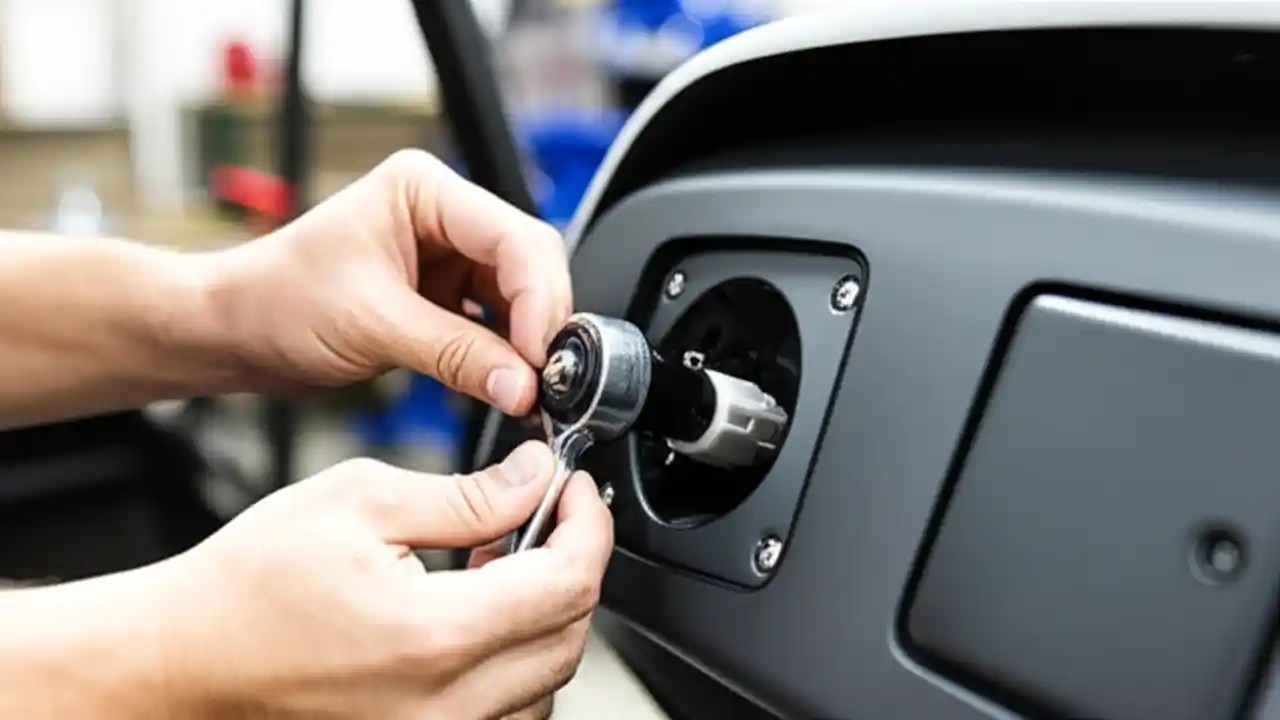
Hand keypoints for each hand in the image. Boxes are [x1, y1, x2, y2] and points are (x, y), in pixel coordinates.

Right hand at [152, 441, 610, 718]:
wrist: (183, 661)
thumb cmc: (248, 585)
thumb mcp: (359, 504)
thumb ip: (466, 495)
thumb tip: (536, 480)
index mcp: (435, 637)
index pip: (569, 582)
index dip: (589, 524)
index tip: (575, 489)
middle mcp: (445, 706)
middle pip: (571, 634)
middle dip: (571, 562)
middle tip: (537, 514)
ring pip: (547, 679)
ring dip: (544, 614)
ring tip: (496, 563)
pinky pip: (506, 710)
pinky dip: (514, 659)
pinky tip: (474, 615)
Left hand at [205, 149, 571, 414]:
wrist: (235, 332)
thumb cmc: (275, 301)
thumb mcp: (373, 326)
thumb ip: (457, 355)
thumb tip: (522, 384)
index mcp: (424, 190)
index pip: (512, 237)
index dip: (538, 297)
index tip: (541, 353)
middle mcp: (443, 215)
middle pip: (529, 262)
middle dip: (542, 321)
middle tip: (546, 377)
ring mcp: (447, 255)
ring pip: (521, 295)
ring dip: (529, 342)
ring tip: (531, 388)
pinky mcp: (445, 296)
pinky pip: (497, 323)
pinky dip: (508, 355)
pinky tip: (511, 384)